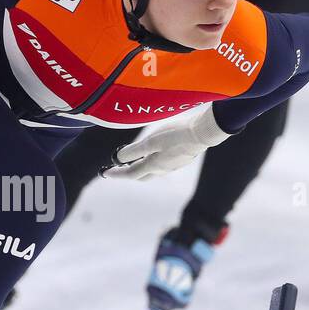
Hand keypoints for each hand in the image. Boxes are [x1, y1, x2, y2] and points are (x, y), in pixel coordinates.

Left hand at [105, 109, 230, 180]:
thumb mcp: (152, 141)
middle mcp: (162, 169)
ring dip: (140, 168)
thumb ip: (134, 150)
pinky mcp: (181, 161)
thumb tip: (119, 159)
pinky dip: (152, 163)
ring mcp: (173, 166)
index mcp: (153, 165)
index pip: (130, 173)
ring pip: (152, 171)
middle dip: (128, 173)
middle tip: (117, 169)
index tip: (105, 173)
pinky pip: (162, 166)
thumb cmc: (177, 134)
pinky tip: (154, 155)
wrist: (203, 134)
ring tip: (133, 161)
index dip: (117, 173)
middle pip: (141, 175)